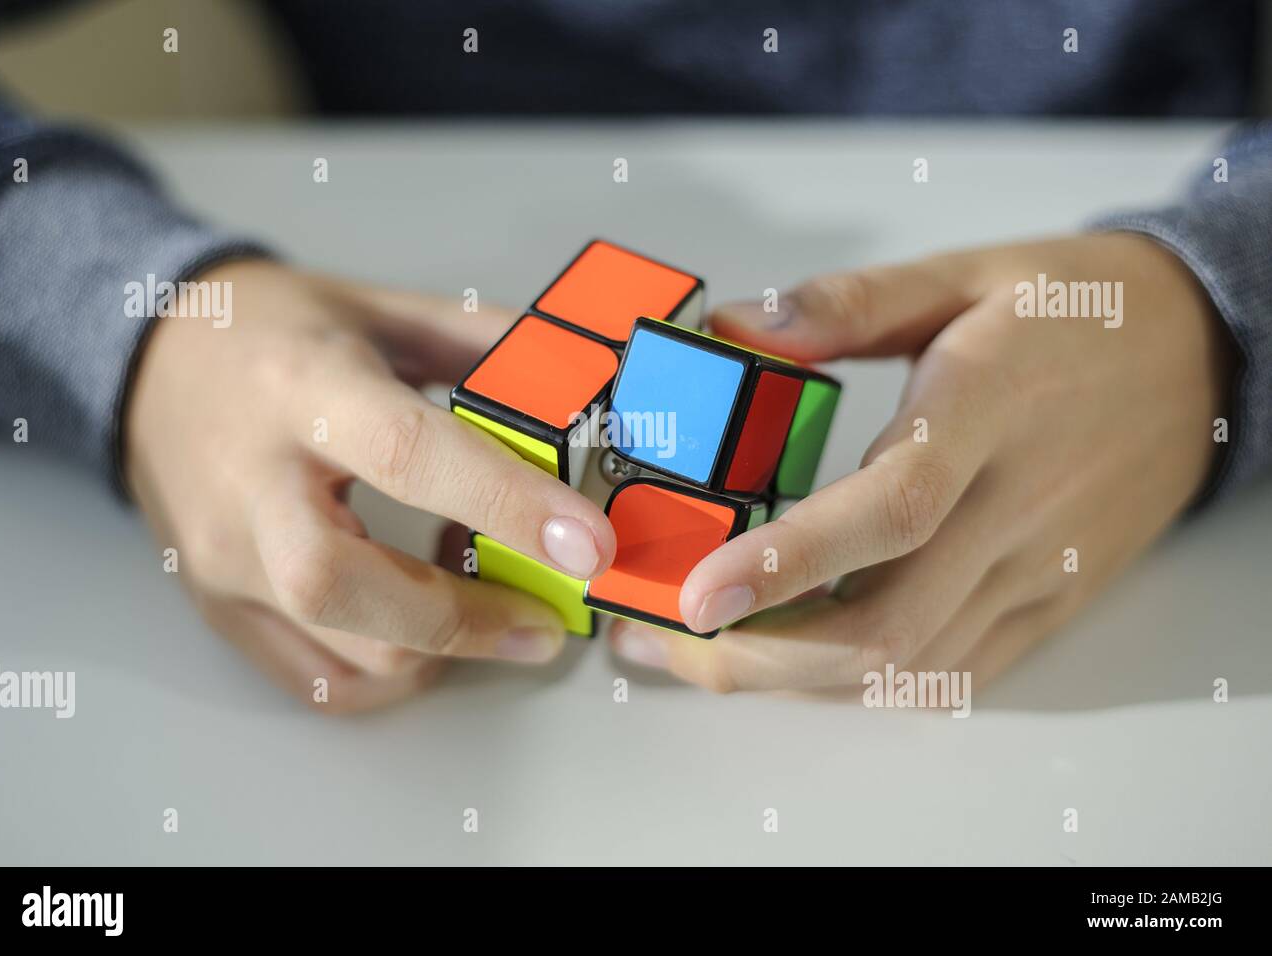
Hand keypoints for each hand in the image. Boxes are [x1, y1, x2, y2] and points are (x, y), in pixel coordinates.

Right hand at [124, 260, 614, 711]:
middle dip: (468, 620)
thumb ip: (480, 344)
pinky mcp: (217, 604)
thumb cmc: (273, 329)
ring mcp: (223, 555)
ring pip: (341, 649)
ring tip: (486, 610)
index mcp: (302, 387)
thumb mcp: (380, 310)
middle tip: (544, 619)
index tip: (587, 545)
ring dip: (441, 651)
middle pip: (349, 586)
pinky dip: (391, 671)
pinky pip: (316, 677)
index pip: (408, 455)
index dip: (508, 504)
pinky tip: (424, 631)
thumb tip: (579, 387)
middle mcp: (251, 482)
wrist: (148, 359)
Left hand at [609, 234, 1232, 693]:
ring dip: (794, 679)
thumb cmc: (1077, 309)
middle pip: (886, 627)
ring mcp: (1038, 570)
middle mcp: (1015, 510)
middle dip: (758, 656)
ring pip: (909, 668)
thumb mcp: (963, 273)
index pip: (893, 509)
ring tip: (704, 653)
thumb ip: (845, 303)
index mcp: (987, 411)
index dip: (791, 563)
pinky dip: (862, 683)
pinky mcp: (1051, 604)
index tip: (698, 595)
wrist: (1203, 354)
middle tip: (660, 640)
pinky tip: (799, 657)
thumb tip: (735, 327)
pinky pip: (950, 675)